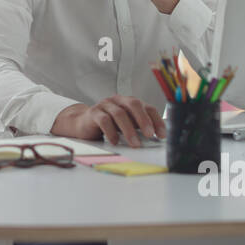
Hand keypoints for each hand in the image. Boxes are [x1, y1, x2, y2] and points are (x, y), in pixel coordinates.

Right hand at [51, 95, 165, 147]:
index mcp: (130, 102)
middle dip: (144, 120)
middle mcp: (118, 100)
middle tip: (149, 135)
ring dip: (129, 130)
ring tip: (134, 144)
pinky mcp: (93, 113)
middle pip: (134, 104)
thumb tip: (156, 140)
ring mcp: (105, 105)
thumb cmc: (108, 125)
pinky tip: (115, 142)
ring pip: (119, 113)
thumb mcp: (126, 125)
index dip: (156, 120)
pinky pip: (104, 120)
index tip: (162, 135)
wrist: (82, 124)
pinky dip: (111, 132)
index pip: (148, 107)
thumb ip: (139, 128)